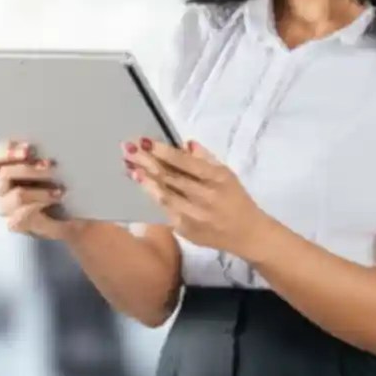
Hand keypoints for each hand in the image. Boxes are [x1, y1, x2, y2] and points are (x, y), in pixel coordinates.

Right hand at [0, 139, 87, 241]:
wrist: (66, 215)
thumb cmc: (52, 183)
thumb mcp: (45, 166)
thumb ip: (38, 155)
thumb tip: (47, 143)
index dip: (6, 151)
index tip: (28, 150)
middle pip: (5, 174)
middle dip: (30, 169)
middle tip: (51, 166)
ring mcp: (3, 207)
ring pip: (18, 195)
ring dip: (41, 190)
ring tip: (60, 190)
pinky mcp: (14, 223)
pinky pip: (24, 215)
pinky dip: (43, 204)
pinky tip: (57, 200)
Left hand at [122, 137, 274, 258]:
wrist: (247, 234)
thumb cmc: (236, 199)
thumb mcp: (227, 174)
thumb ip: (205, 159)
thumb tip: (185, 144)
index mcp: (217, 179)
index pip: (185, 163)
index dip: (164, 152)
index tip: (145, 141)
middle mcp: (205, 197)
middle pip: (170, 178)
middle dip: (147, 162)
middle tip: (128, 150)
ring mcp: (194, 216)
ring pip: (164, 195)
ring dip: (145, 180)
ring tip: (129, 167)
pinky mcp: (186, 230)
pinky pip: (165, 211)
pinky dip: (152, 197)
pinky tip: (142, 186)